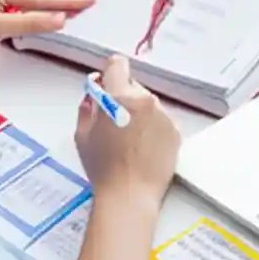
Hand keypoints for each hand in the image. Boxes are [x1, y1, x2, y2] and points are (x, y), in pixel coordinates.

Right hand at [74, 55, 180, 205]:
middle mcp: (145, 100)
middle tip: (114, 122)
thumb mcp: (83, 134)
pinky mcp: (175, 130)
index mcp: (119, 97)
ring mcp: (164, 115)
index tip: (108, 81)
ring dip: (140, 113)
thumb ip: (87, 106)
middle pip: (133, 86)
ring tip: (129, 140)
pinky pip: (161, 120)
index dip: (111, 71)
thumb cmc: (103, 168)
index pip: (117, 64)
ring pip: (148, 104)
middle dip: (123, 97)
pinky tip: (143, 147)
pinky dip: (153, 128)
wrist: (130, 194)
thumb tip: (94, 92)